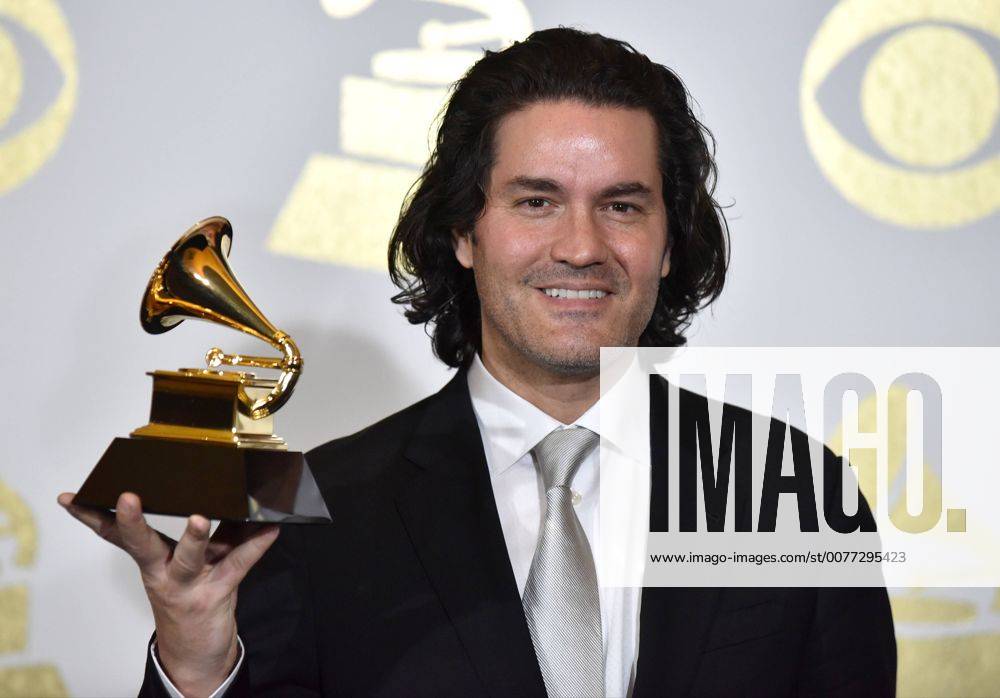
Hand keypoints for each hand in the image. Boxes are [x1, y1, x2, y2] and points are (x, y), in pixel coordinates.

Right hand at [58, 491, 278, 696]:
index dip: (94, 516)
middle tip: (126, 498)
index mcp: (151, 560)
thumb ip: (208, 530)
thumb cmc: (193, 596)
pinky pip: (238, 566)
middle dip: (132, 523)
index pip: (118, 535)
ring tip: (199, 518)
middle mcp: (163, 572)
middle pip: (142, 545)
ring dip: (194, 537)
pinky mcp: (217, 595)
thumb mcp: (191, 562)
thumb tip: (229, 491)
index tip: (73, 497)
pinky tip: (271, 529)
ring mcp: (188, 585)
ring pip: (187, 558)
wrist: (196, 652)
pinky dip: (257, 546)